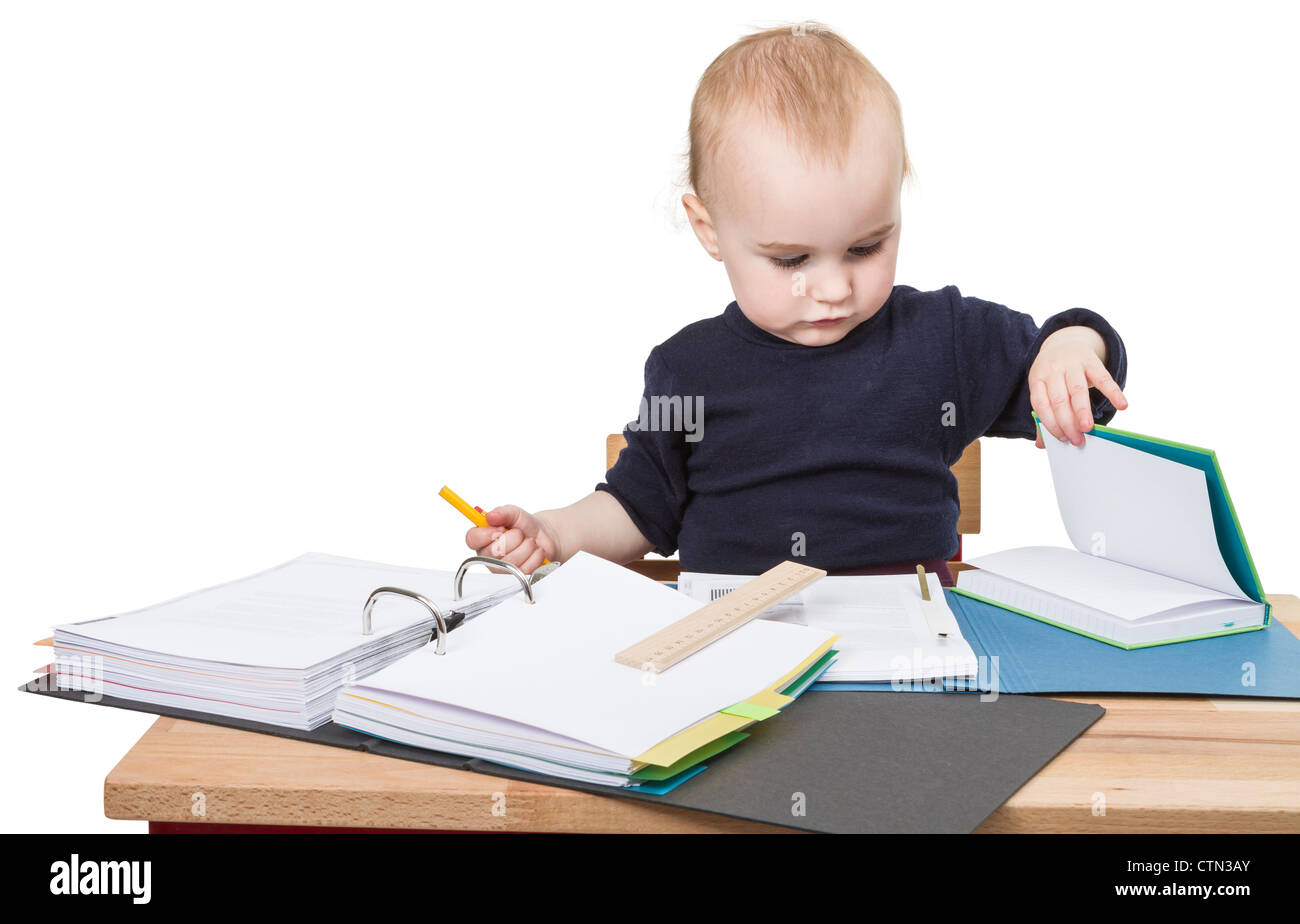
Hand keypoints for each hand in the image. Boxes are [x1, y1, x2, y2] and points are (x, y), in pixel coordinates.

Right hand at [465, 504, 558, 574]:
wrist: (543, 536)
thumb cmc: (524, 525)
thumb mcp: (514, 513)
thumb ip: (503, 512)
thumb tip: (490, 515)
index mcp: (482, 538)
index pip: (472, 539)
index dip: (487, 534)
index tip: (501, 528)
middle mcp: (488, 555)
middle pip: (493, 552)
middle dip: (514, 538)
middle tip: (520, 533)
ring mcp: (501, 569)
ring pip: (511, 562)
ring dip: (526, 547)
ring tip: (529, 541)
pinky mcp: (516, 578)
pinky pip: (524, 570)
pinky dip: (535, 557)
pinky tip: (535, 551)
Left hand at [1028, 326, 1127, 446]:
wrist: (1064, 343)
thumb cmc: (1053, 376)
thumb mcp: (1043, 389)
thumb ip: (1043, 416)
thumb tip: (1041, 444)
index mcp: (1037, 379)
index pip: (1040, 404)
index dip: (1050, 423)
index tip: (1062, 438)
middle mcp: (1053, 370)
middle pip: (1059, 399)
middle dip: (1067, 422)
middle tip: (1077, 439)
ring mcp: (1072, 364)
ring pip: (1077, 389)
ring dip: (1083, 411)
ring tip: (1088, 428)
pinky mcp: (1091, 360)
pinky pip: (1103, 377)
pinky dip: (1113, 392)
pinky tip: (1122, 405)